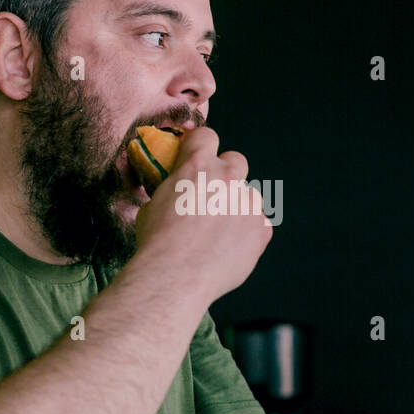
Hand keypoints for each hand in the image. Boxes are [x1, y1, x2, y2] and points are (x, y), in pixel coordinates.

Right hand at [133, 126, 272, 304]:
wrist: (175, 277)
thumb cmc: (156, 243)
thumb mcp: (152, 205)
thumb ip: (171, 190)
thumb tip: (173, 193)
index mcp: (196, 166)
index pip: (206, 136)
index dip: (200, 146)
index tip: (196, 157)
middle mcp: (227, 178)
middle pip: (235, 161)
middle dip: (225, 173)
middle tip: (211, 197)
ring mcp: (248, 203)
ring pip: (249, 196)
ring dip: (238, 206)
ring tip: (218, 232)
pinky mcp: (261, 229)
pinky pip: (259, 224)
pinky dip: (247, 233)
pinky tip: (228, 248)